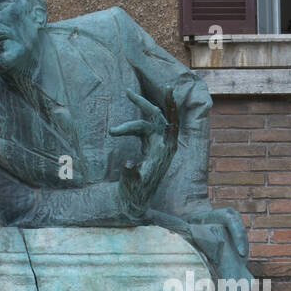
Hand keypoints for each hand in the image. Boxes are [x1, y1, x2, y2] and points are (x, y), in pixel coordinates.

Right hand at [110, 87, 178, 220]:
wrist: (134, 201)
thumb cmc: (134, 193)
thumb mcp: (132, 185)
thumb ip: (131, 174)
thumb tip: (129, 165)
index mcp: (163, 151)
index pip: (169, 124)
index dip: (170, 107)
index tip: (170, 89)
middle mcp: (163, 145)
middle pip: (156, 117)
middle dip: (143, 104)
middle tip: (127, 92)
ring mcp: (157, 144)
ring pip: (148, 122)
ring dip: (135, 115)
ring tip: (120, 110)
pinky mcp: (149, 146)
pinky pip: (144, 127)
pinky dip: (135, 123)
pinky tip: (128, 118)